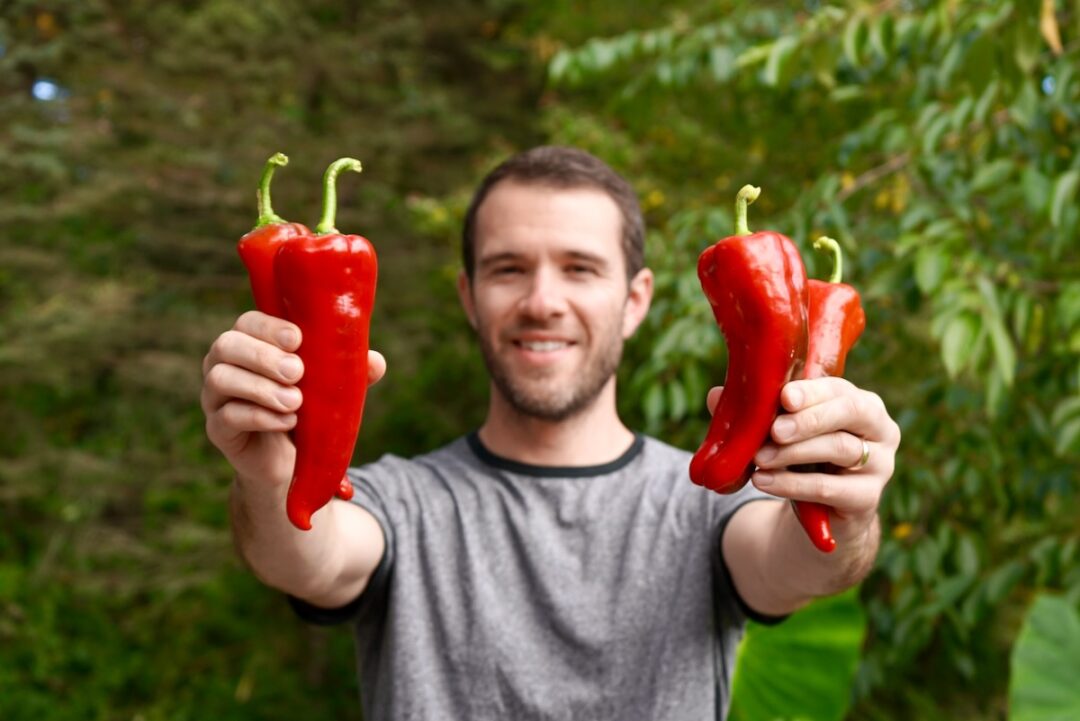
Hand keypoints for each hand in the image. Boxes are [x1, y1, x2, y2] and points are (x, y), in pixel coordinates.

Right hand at [201, 310, 385, 485]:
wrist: (293, 461)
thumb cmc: (311, 410)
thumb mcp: (333, 388)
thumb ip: (352, 372)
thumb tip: (376, 362)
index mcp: (251, 343)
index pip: (248, 322)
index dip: (269, 326)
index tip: (299, 339)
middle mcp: (225, 364)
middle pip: (226, 345)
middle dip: (263, 356)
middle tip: (298, 372)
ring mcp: (215, 396)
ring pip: (220, 379)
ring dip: (261, 387)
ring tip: (296, 402)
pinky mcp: (217, 429)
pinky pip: (226, 417)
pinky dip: (259, 417)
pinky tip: (287, 421)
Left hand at [707, 378, 899, 537]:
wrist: (822, 513)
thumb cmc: (802, 459)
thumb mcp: (780, 435)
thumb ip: (753, 414)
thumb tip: (714, 396)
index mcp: (860, 402)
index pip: (839, 388)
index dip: (811, 391)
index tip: (783, 396)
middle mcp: (880, 429)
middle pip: (850, 413)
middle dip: (809, 419)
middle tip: (774, 430)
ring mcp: (880, 465)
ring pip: (841, 449)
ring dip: (795, 453)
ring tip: (759, 458)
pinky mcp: (868, 499)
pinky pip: (830, 488)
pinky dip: (794, 484)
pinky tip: (763, 481)